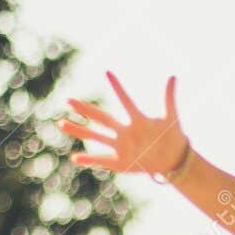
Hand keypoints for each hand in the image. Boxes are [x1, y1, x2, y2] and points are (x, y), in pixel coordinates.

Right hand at [58, 73, 188, 177]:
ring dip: (79, 131)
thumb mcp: (173, 119)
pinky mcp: (121, 163)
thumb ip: (170, 99)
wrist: (173, 161)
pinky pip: (102, 160)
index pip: (126, 101)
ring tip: (61, 123)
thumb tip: (173, 76)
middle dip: (85, 110)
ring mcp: (121, 147)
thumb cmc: (173, 138)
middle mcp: (125, 132)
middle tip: (69, 100)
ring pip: (96, 137)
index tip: (108, 72)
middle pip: (102, 118)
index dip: (118, 87)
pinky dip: (89, 160)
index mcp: (138, 120)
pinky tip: (75, 158)